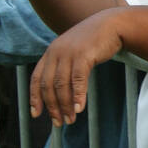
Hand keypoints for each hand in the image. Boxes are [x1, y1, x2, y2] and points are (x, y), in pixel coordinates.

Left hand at [29, 9, 124, 124]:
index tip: (36, 114)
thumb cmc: (94, 41)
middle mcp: (56, 52)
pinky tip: (80, 108)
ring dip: (65, 105)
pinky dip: (78, 96)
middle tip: (59, 122)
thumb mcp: (74, 51)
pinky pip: (78, 79)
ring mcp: (69, 53)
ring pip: (62, 85)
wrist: (112, 25)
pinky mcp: (84, 55)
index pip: (36, 78)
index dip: (34, 98)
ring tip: (71, 119)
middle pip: (48, 85)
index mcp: (50, 52)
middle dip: (52, 107)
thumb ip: (64, 65)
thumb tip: (61, 90)